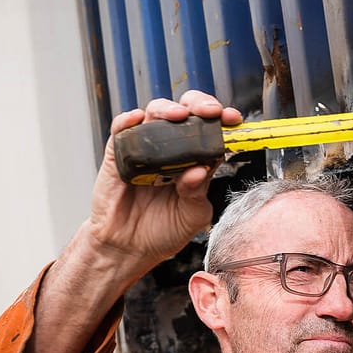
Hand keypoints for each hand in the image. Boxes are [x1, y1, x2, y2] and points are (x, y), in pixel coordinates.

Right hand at [88, 90, 241, 271]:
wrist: (129, 248)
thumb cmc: (164, 230)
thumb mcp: (191, 215)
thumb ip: (197, 193)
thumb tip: (200, 169)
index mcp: (195, 160)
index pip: (211, 131)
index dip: (222, 120)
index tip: (233, 119)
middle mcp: (171, 150)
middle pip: (185, 113)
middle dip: (199, 104)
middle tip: (209, 112)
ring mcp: (144, 149)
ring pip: (155, 114)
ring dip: (168, 109)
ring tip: (178, 116)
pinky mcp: (118, 155)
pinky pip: (121, 130)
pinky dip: (127, 120)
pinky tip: (136, 119)